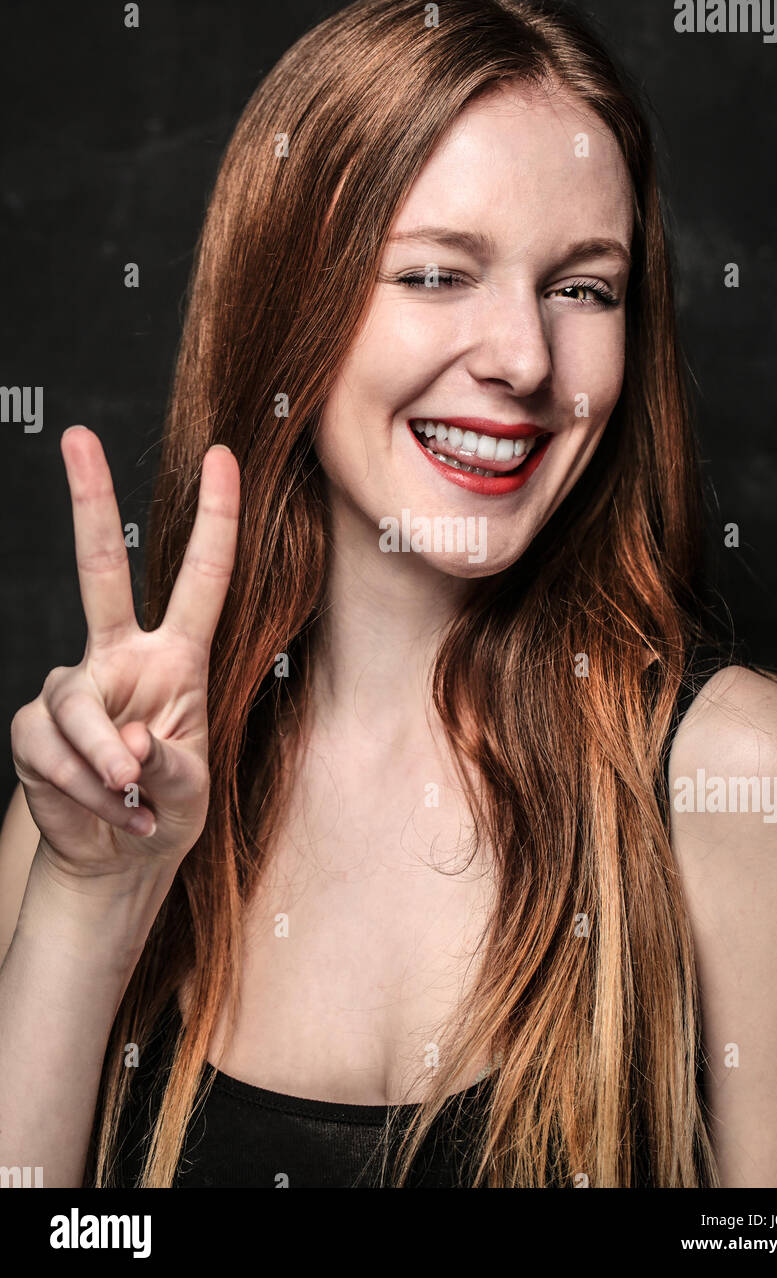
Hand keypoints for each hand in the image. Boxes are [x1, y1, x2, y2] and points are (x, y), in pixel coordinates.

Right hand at [10, 426, 239, 886]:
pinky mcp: (35, 727)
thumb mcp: (190, 790)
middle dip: (90, 502)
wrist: (115, 859)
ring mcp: (74, 688)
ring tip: (127, 796)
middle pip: (102, 570)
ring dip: (101, 761)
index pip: (202, 579)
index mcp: (177, 659)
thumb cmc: (167, 811)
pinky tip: (103, 806)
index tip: (222, 455)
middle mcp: (121, 658)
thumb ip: (171, 765)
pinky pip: (49, 746)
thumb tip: (127, 740)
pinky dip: (80, 787)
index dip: (215, 519)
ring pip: (75, 701)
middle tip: (77, 435)